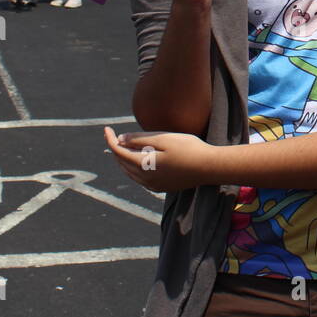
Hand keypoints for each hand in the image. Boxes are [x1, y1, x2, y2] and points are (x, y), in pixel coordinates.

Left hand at [104, 127, 221, 191]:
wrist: (209, 167)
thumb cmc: (189, 149)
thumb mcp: (164, 139)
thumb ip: (140, 139)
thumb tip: (121, 139)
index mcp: (143, 166)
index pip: (118, 152)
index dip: (110, 139)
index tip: (107, 129)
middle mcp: (145, 179)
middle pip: (122, 163)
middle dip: (116, 148)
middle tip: (115, 135)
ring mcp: (153, 185)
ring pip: (130, 172)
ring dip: (124, 159)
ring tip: (125, 146)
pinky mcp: (161, 187)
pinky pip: (140, 178)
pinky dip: (134, 167)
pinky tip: (139, 160)